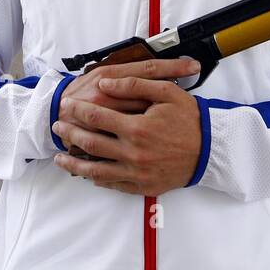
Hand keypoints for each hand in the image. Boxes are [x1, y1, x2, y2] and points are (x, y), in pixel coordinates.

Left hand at [53, 59, 202, 194]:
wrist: (212, 150)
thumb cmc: (190, 119)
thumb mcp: (166, 92)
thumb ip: (134, 85)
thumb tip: (105, 83)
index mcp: (136, 128)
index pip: (96, 117)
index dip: (77, 110)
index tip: (66, 105)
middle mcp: (133, 153)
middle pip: (90, 143)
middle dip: (70, 133)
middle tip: (57, 127)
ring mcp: (137, 172)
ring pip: (96, 170)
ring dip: (74, 164)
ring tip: (60, 158)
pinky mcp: (142, 186)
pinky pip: (113, 184)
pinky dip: (97, 179)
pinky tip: (87, 175)